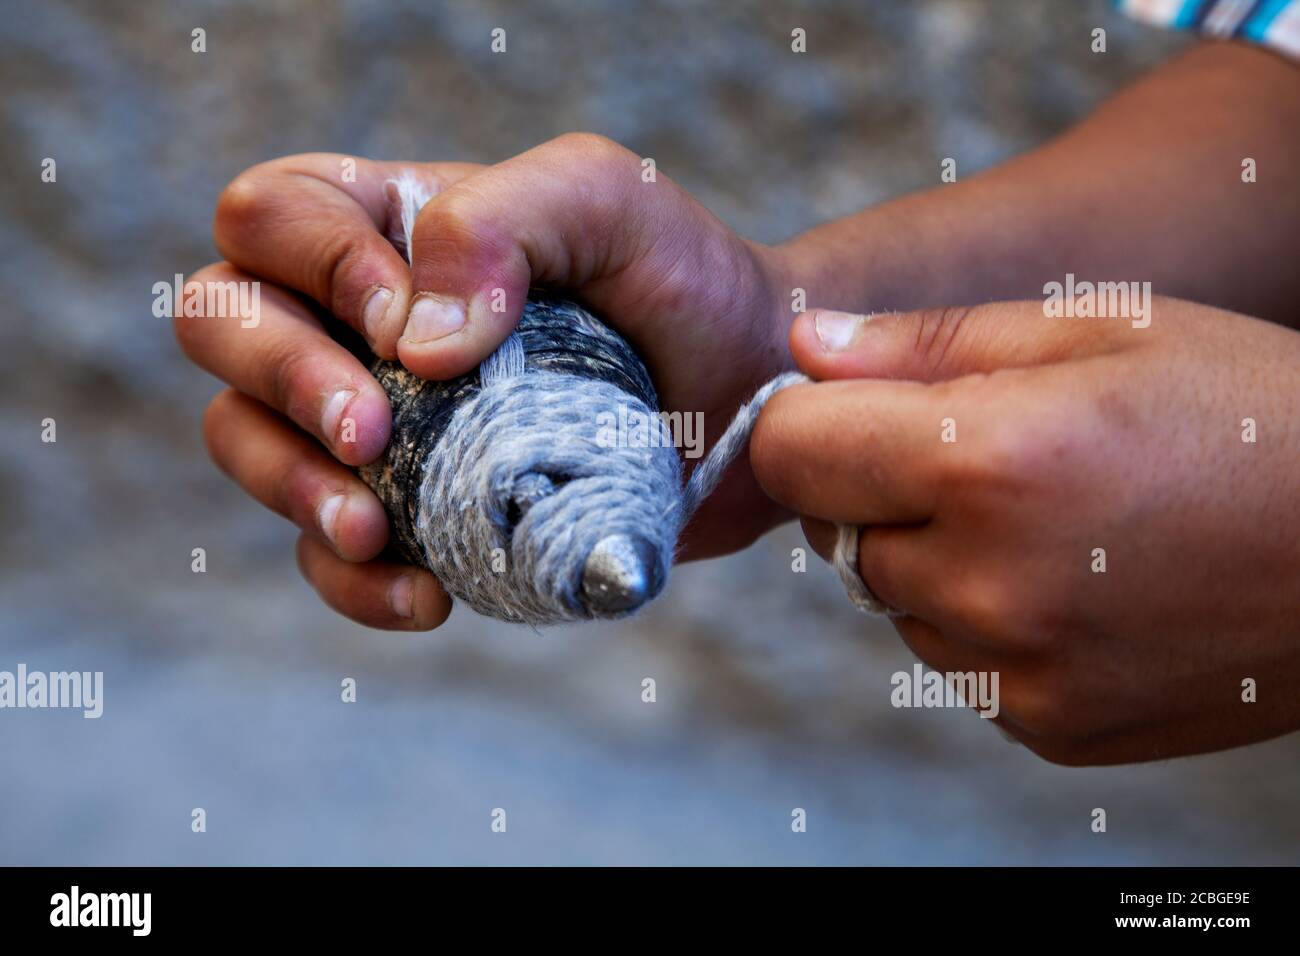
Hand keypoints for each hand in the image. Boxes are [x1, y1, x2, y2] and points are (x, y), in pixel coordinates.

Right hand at [175, 136, 793, 628]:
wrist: (751, 400)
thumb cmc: (682, 286)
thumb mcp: (609, 205)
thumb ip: (502, 221)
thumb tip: (409, 345)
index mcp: (388, 223)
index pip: (270, 218)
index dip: (308, 268)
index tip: (403, 326)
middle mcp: (358, 318)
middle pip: (223, 324)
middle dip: (280, 382)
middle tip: (371, 435)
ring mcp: (375, 420)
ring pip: (245, 440)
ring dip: (290, 488)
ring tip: (373, 530)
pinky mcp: (412, 510)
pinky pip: (325, 553)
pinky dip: (355, 581)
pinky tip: (426, 594)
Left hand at [751, 297, 1299, 763]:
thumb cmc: (1241, 407)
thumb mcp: (1092, 329)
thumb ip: (921, 342)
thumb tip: (801, 348)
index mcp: (985, 462)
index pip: (789, 452)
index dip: (810, 422)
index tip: (853, 407)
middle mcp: (986, 583)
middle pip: (838, 534)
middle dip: (884, 492)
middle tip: (996, 460)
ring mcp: (1016, 671)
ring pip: (896, 605)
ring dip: (940, 562)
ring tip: (1059, 523)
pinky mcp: (1046, 727)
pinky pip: (960, 664)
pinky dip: (991, 626)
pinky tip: (1081, 585)